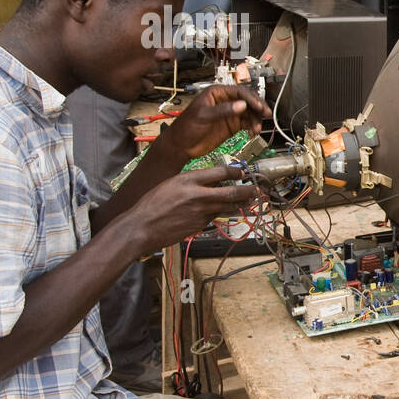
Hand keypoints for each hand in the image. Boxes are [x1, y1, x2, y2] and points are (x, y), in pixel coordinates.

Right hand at [125, 166, 259, 254]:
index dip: (235, 171)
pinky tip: (222, 212)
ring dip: (240, 204)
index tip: (241, 172)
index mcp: (188, 179)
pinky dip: (220, 214)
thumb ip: (191, 182)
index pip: (220, 172)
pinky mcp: (201, 225)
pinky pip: (215, 217)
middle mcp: (198, 194)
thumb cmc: (152, 204)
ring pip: (228, 207)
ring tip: (248, 201)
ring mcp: (201, 212)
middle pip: (232, 192)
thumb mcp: (171, 184)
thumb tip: (211, 181)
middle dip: (248, 191)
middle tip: (256, 190)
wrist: (142, 227)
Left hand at [161, 84, 270, 159]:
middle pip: (248, 101)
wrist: (181, 146)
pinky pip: (247, 123)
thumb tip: (242, 105)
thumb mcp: (203, 116)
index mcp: (217, 93)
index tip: (259, 107)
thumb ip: (223, 110)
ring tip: (256, 129)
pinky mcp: (232, 125)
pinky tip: (253, 133)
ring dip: (256, 120)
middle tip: (266, 115)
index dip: (251, 99)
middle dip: (258, 108)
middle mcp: (226, 101)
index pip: (239, 92)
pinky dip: (252, 127)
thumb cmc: (186, 127)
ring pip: (250, 112)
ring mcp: (230, 113)